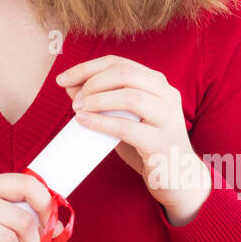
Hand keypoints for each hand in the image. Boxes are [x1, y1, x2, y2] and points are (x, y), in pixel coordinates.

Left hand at [55, 55, 210, 224]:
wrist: (178, 178)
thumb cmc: (147, 144)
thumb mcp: (124, 117)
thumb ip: (103, 100)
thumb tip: (70, 86)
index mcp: (157, 82)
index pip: (118, 62)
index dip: (87, 68)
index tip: (62, 79)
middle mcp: (167, 94)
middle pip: (125, 73)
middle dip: (92, 82)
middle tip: (73, 100)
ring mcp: (168, 117)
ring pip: (130, 96)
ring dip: (97, 100)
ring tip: (78, 110)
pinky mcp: (162, 142)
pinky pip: (127, 127)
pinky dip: (101, 122)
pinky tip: (85, 122)